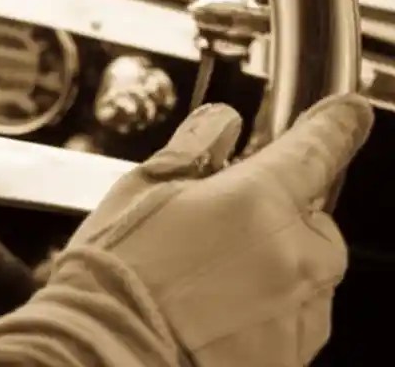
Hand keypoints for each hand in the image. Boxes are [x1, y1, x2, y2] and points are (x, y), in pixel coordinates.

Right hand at [64, 94, 371, 363]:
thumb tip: (221, 123)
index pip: (314, 151)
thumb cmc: (114, 278)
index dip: (336, 127)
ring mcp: (299, 315)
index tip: (351, 114)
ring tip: (203, 290)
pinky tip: (212, 322)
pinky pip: (293, 327)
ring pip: (306, 281)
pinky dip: (264, 320)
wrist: (105, 356)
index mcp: (255, 202)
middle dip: (278, 226)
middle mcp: (293, 257)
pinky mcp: (293, 359)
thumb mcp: (138, 194)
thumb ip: (191, 151)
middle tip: (216, 239)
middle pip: (313, 226)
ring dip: (272, 277)